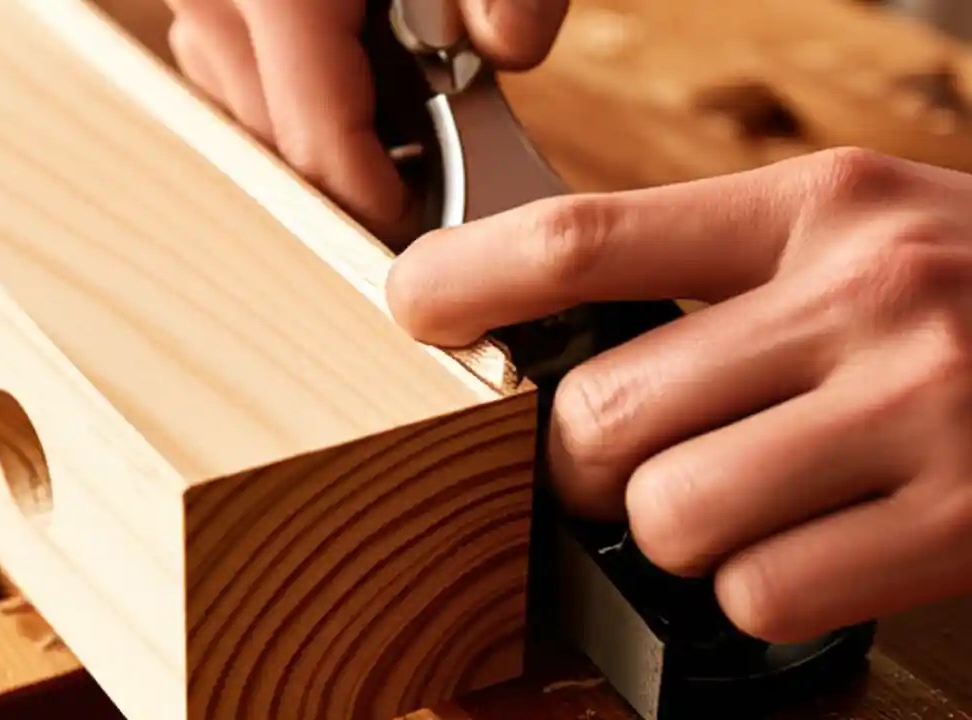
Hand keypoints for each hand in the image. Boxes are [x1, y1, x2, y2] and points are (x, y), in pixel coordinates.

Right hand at [163, 0, 569, 237]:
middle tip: (418, 170)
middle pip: (270, 131)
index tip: (416, 239)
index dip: (369, 204)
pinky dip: (275, 75)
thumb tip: (506, 52)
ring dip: (306, 120)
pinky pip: (219, 50)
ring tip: (381, 105)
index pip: (315, 139)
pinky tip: (333, 58)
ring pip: (236, 96)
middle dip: (343, 163)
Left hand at [386, 147, 971, 643]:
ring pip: (665, 515)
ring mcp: (918, 409)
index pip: (585, 235)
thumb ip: (719, 277)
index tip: (410, 303)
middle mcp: (862, 294)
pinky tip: (819, 546)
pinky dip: (758, 591)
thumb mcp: (862, 236)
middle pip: (597, 412)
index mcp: (817, 208)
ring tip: (749, 501)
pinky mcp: (964, 520)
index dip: (466, 276)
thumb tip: (561, 342)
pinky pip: (756, 591)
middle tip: (633, 463)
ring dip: (677, 533)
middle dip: (586, 465)